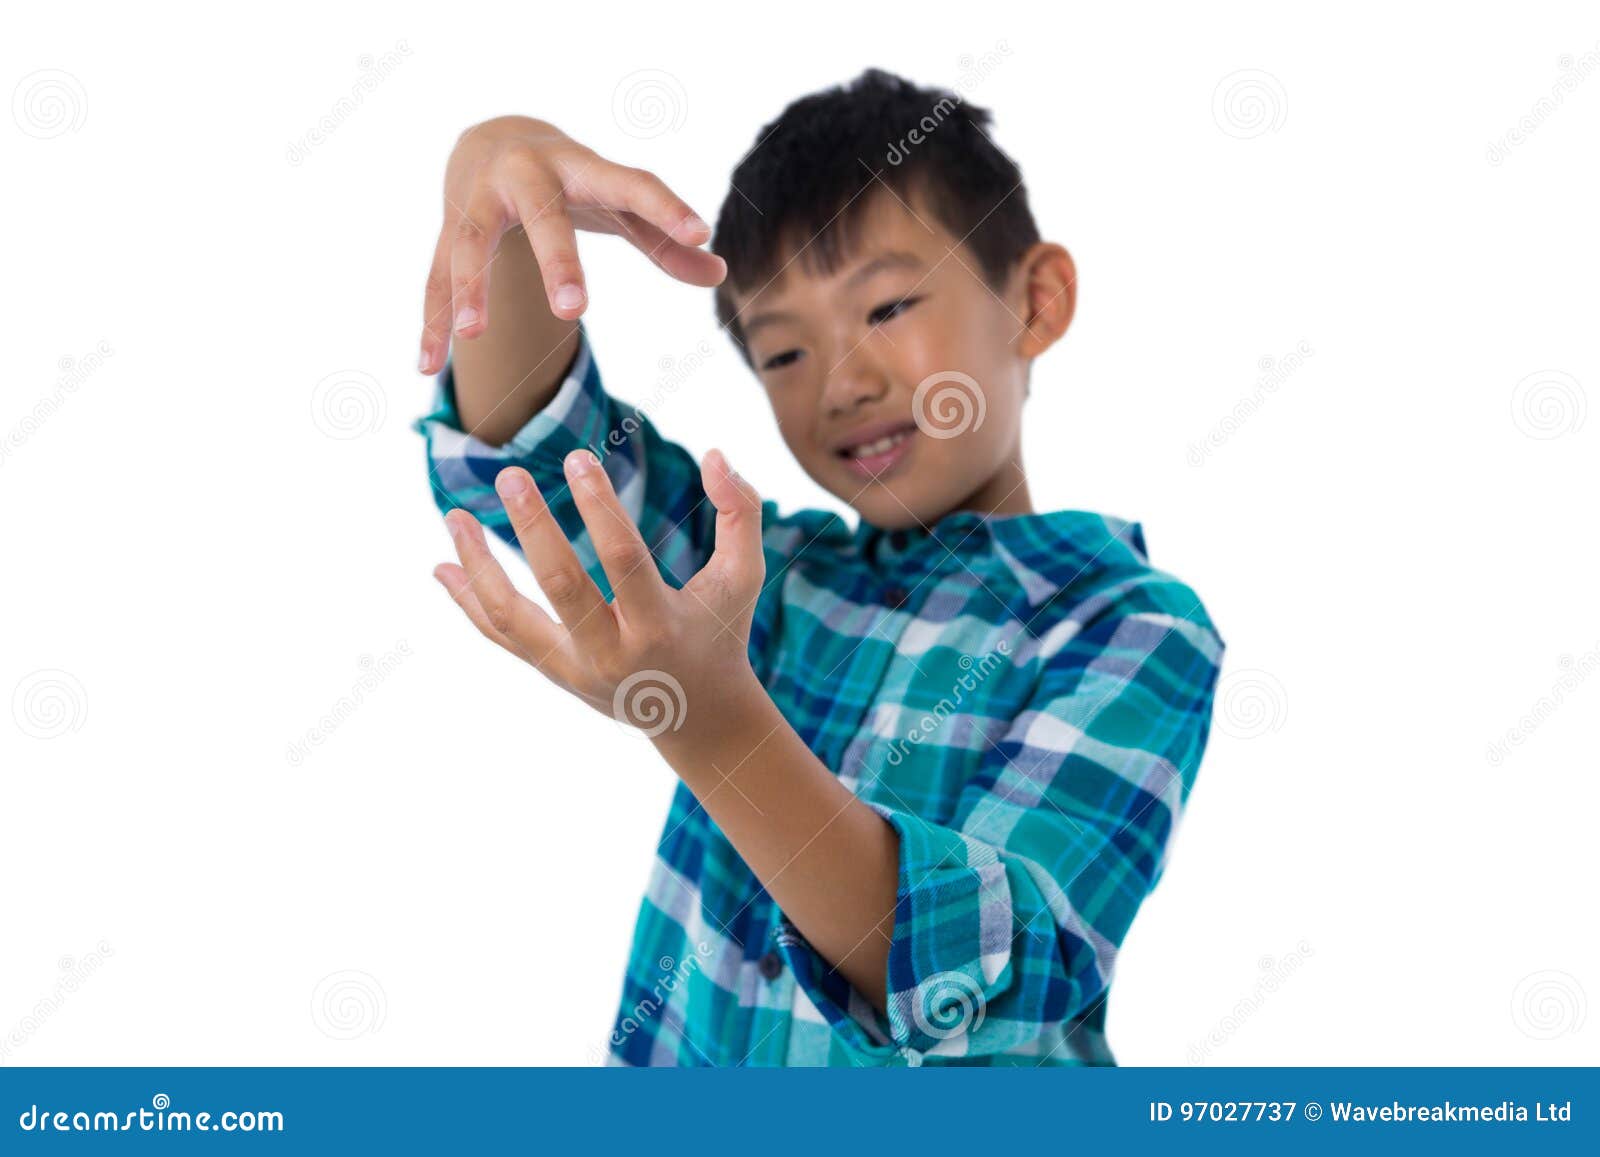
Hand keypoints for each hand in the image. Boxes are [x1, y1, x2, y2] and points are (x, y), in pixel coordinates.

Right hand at [420, 115, 726, 371]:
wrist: (490, 136)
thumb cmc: (571, 179)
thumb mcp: (618, 201)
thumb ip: (665, 238)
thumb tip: (722, 273)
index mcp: (581, 167)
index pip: (631, 183)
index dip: (667, 206)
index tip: (700, 232)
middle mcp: (526, 176)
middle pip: (543, 215)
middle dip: (556, 259)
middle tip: (575, 310)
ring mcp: (480, 200)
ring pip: (471, 242)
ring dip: (470, 287)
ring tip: (473, 335)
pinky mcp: (447, 229)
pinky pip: (433, 277)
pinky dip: (431, 322)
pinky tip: (427, 367)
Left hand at [432, 449, 763, 736]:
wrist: (698, 717)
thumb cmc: (721, 633)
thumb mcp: (744, 576)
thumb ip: (741, 511)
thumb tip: (716, 454)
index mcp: (660, 626)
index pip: (624, 559)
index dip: (601, 507)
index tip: (579, 457)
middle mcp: (612, 652)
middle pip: (562, 586)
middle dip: (533, 528)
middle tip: (510, 474)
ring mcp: (575, 667)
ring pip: (511, 617)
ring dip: (477, 566)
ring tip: (454, 516)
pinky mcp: (552, 672)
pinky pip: (500, 635)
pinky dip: (467, 601)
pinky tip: (440, 566)